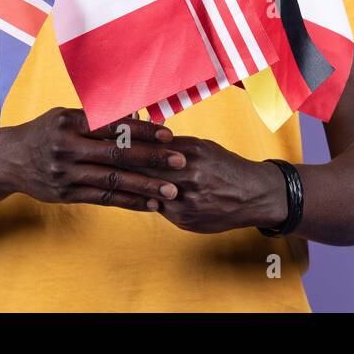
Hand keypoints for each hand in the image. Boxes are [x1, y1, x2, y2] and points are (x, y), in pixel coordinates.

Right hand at [0, 108, 186, 211]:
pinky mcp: (66, 194)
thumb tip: (137, 115)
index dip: (142, 130)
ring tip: (171, 191)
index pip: (112, 125)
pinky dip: (129, 202)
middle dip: (151, 158)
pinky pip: (103, 199)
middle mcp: (66, 146)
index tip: (168, 134)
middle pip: (116, 153)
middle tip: (180, 161)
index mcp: (69, 122)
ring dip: (145, 186)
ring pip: (113, 180)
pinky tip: (149, 204)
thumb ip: (96, 118)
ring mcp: (66, 172)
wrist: (8, 160)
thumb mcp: (64, 117)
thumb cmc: (45, 132)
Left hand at [124, 135, 287, 233]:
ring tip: (110, 176)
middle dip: (122, 162)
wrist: (253, 196)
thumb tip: (141, 134)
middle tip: (100, 156)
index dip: (128, 143)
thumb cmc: (224, 166)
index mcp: (192, 151)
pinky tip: (134, 194)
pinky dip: (146, 199)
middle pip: (144, 167)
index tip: (109, 138)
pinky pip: (157, 208)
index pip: (150, 145)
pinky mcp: (184, 219)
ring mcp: (186, 199)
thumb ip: (173, 145)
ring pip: (148, 190)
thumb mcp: (203, 147)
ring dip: (129, 183)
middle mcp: (189, 174)